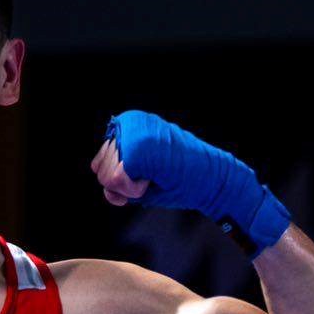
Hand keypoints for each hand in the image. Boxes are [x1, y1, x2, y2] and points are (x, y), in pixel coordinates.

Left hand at [93, 110, 290, 255]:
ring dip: (131, 186)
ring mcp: (132, 132)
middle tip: (155, 176)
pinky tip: (154, 178)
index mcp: (128, 125)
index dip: (121, 180)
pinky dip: (134, 189)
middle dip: (124, 185)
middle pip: (100, 170)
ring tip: (157, 174)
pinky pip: (116, 180)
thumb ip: (117, 180)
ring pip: (106, 176)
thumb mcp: (142, 177)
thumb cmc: (181, 180)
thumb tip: (109, 191)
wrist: (213, 179)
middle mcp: (128, 122)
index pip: (100, 164)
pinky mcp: (137, 146)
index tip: (149, 173)